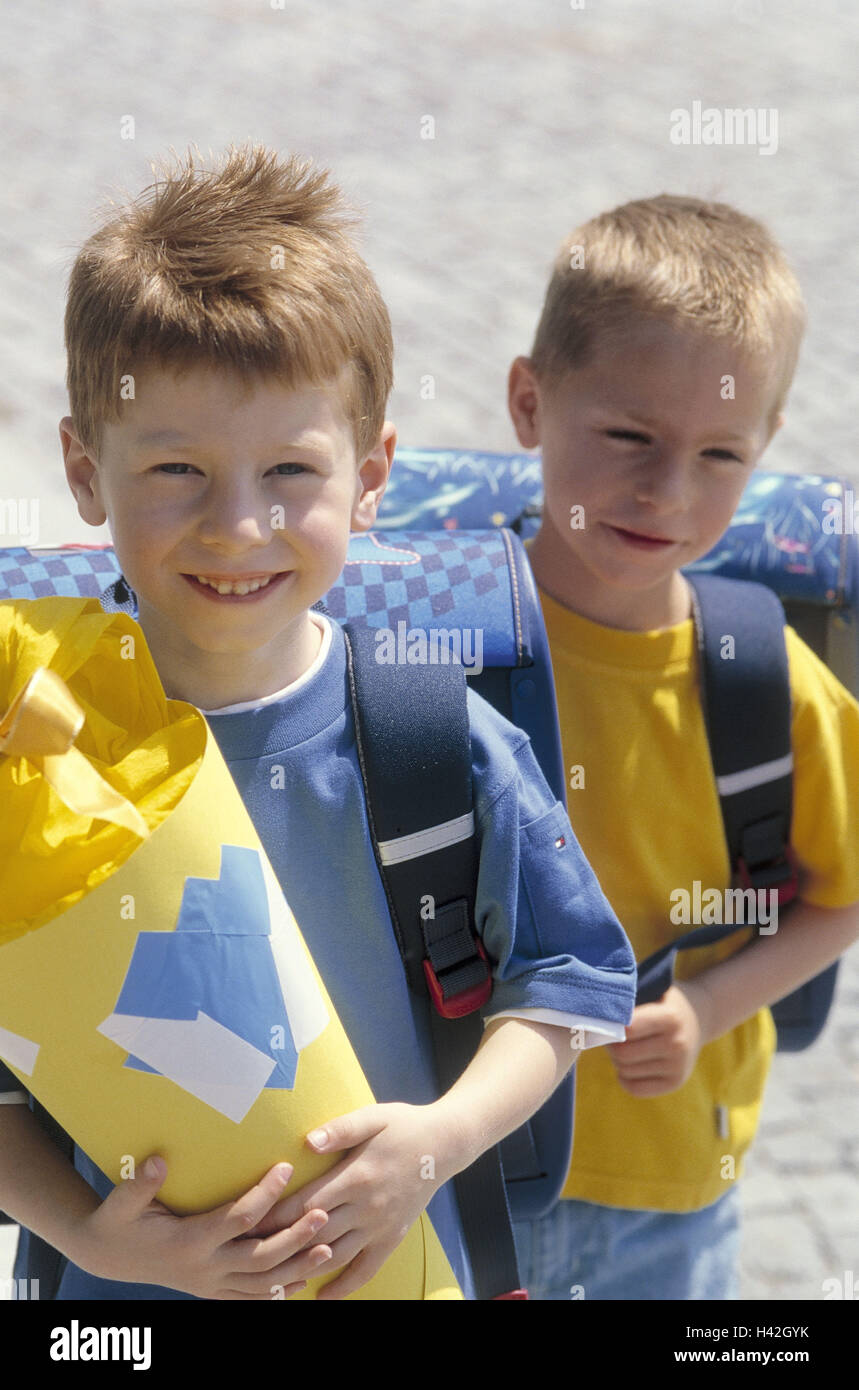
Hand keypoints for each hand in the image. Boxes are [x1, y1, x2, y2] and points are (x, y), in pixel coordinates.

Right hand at [73, 1156, 332, 1299]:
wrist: (107, 1255)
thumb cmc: (118, 1221)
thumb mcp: (121, 1201)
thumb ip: (140, 1184)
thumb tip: (157, 1162)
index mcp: (188, 1241)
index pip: (238, 1218)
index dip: (264, 1194)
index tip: (286, 1168)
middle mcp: (204, 1268)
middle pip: (260, 1258)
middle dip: (294, 1238)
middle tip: (323, 1215)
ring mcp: (209, 1284)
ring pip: (262, 1284)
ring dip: (296, 1268)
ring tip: (329, 1250)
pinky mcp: (211, 1291)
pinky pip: (251, 1298)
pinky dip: (278, 1292)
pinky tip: (302, 1282)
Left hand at [256, 1102, 451, 1300]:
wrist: (444, 1145)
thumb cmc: (403, 1126)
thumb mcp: (373, 1118)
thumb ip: (340, 1130)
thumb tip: (308, 1142)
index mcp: (357, 1176)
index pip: (307, 1204)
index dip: (276, 1216)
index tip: (249, 1224)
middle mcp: (367, 1207)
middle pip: (315, 1233)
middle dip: (281, 1244)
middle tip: (250, 1254)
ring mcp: (380, 1226)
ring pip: (336, 1256)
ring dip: (304, 1267)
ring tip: (275, 1274)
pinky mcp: (392, 1238)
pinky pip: (366, 1270)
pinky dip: (344, 1287)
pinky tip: (322, 1295)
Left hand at [606, 980, 712, 1096]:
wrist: (699, 1017)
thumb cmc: (664, 1000)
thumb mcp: (652, 988)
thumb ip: (628, 998)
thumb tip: (595, 1013)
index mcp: (671, 1018)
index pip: (627, 1029)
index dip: (611, 1025)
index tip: (607, 1019)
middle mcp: (677, 1044)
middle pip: (622, 1053)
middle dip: (611, 1044)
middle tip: (612, 1034)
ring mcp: (678, 1066)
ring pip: (625, 1071)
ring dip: (617, 1060)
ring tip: (625, 1045)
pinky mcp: (675, 1082)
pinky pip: (635, 1088)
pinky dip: (624, 1077)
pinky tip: (630, 1063)